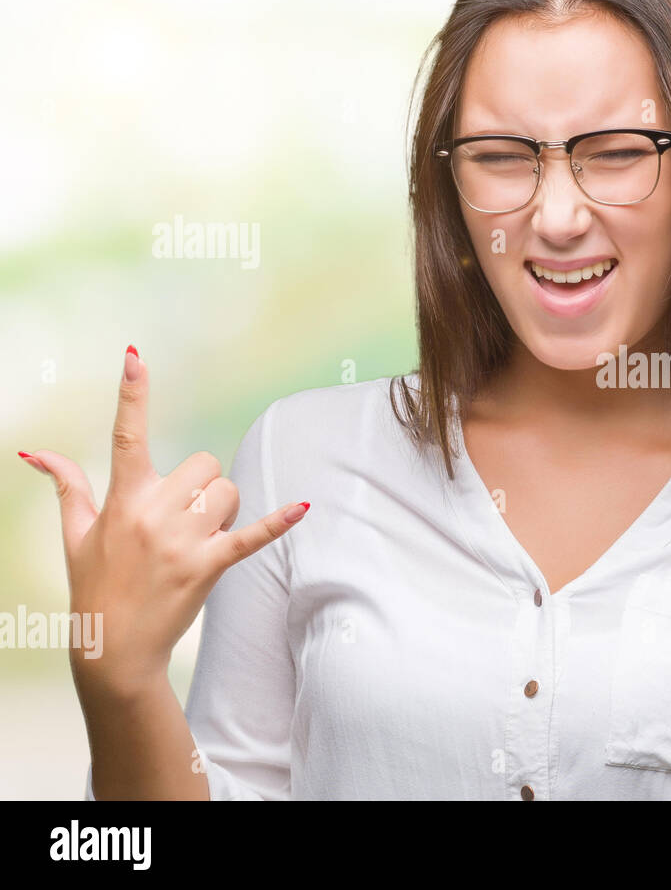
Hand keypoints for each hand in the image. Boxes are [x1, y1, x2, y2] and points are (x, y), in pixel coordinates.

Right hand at [18, 344, 308, 698]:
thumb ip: (67, 486)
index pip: (126, 435)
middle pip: (203, 464)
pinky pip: (252, 535)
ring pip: (227, 492)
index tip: (136, 355)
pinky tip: (303, 507)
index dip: (132, 393)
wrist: (114, 646)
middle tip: (186, 519)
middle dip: (203, 486)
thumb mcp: (74, 535)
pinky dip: (279, 522)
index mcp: (121, 500)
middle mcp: (151, 514)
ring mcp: (181, 541)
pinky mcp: (209, 566)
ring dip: (224, 510)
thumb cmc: (95, 586)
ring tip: (201, 539)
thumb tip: (37, 452)